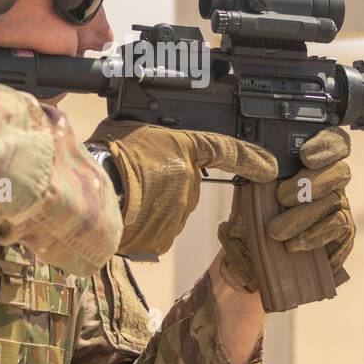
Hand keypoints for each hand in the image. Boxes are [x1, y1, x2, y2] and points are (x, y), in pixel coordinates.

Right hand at [88, 121, 276, 257]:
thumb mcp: (129, 126)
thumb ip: (150, 135)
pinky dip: (143, 225)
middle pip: (184, 183)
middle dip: (164, 181)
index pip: (226, 151)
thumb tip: (146, 138)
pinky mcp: (164, 237)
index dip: (250, 158)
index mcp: (183, 150)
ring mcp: (178, 212)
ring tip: (123, 195)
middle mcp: (188, 182)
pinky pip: (157, 230)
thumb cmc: (106, 155)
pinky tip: (125, 215)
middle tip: (134, 175)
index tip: (270, 168)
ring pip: (171, 208)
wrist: (92, 194)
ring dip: (152, 204)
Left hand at [217, 127, 355, 293]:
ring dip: (306, 215)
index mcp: (306, 166)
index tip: (304, 156)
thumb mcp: (244, 201)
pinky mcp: (342, 235)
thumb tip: (250, 163)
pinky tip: (296, 245)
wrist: (252, 264)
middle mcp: (327, 183)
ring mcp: (337, 208)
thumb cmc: (250, 225)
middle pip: (339, 171)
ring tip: (276, 232)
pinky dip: (317, 237)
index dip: (326, 144)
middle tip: (282, 197)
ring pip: (336, 201)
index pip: (331, 143)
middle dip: (312, 182)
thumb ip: (250, 182)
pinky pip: (341, 230)